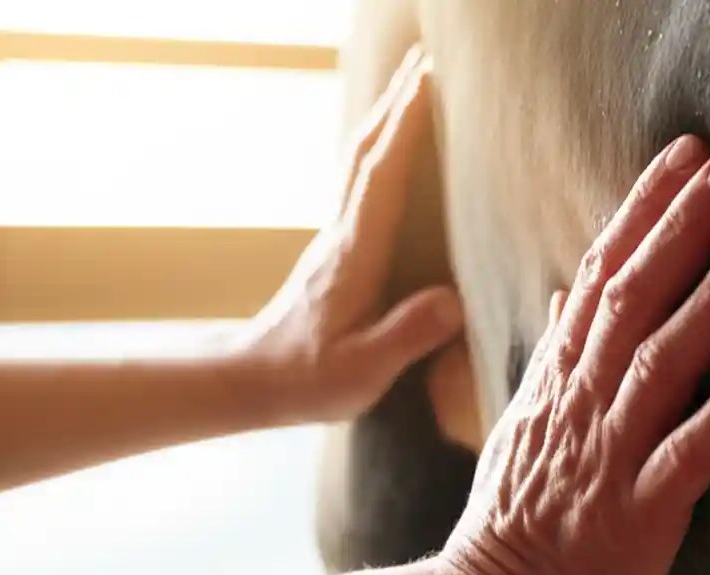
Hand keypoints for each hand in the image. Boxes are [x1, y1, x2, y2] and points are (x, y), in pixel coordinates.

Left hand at [235, 48, 461, 423]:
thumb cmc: (308, 379)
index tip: (428, 83)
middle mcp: (343, 233)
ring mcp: (338, 236)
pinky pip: (363, 179)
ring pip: (361, 159)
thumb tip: (454, 302)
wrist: (255, 380)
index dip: (406, 129)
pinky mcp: (340, 246)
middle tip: (426, 59)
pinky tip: (395, 143)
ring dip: (387, 117)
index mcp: (354, 255)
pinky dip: (382, 146)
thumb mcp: (362, 370)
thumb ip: (406, 335)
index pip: (382, 179)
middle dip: (397, 103)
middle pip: (367, 151)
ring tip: (414, 83)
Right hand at [442, 137, 709, 574]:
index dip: (643, 210)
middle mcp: (581, 402)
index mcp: (558, 377)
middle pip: (631, 298)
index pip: (601, 273)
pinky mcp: (637, 514)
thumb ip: (552, 351)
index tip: (684, 154)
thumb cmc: (518, 514)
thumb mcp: (525, 419)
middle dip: (681, 228)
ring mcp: (608, 455)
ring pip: (659, 362)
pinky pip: (683, 457)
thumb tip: (569, 290)